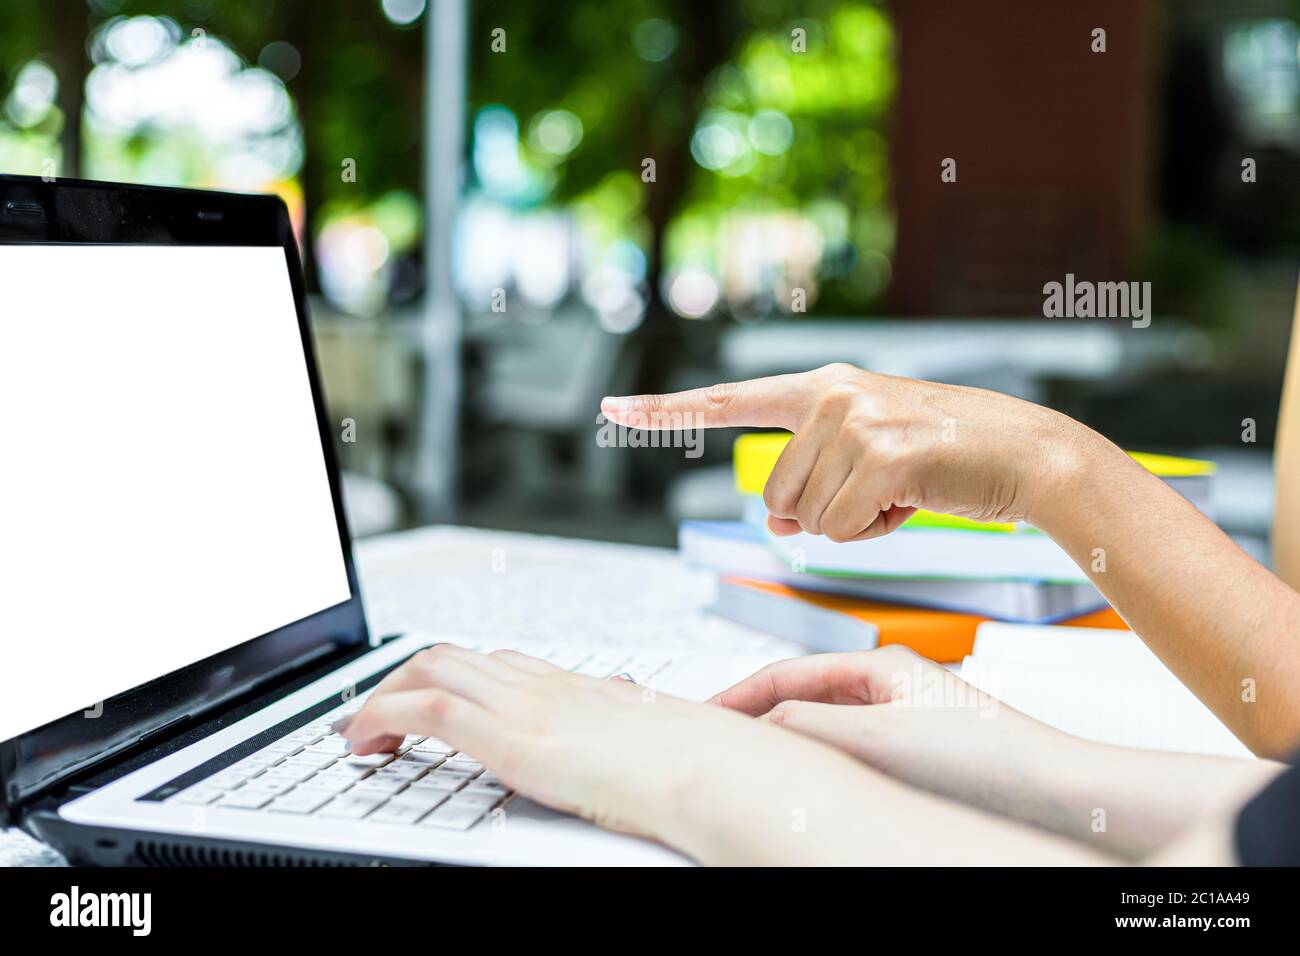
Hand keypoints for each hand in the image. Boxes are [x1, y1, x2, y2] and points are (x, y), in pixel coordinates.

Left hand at [334, 644, 852, 854]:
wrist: (709, 768)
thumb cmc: (696, 761)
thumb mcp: (653, 744)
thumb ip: (626, 738)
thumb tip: (632, 755)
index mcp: (577, 688)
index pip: (497, 662)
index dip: (453, 675)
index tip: (431, 695)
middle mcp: (545, 685)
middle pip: (453, 656)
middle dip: (404, 679)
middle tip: (379, 716)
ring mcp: (525, 705)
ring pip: (428, 669)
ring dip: (382, 696)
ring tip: (361, 734)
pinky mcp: (510, 736)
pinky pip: (425, 709)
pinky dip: (379, 717)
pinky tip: (364, 743)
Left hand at [601, 363, 1095, 539]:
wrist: (1027, 455)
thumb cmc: (946, 460)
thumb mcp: (869, 459)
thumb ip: (812, 478)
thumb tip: (776, 519)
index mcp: (821, 386)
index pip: (727, 400)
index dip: (666, 411)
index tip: (611, 411)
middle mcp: (830, 392)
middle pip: (776, 495)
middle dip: (822, 513)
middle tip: (884, 490)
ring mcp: (855, 418)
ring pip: (806, 517)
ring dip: (854, 523)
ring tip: (905, 489)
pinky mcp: (881, 453)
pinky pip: (840, 529)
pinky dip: (876, 533)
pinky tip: (916, 501)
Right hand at [711, 646, 1062, 805]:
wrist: (1057, 792)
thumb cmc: (986, 755)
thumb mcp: (878, 735)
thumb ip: (810, 723)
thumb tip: (760, 722)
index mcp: (882, 665)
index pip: (789, 672)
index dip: (741, 694)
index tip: (706, 715)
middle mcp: (893, 687)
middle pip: (806, 698)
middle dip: (762, 717)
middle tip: (722, 741)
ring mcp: (906, 722)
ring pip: (829, 728)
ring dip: (793, 742)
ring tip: (760, 764)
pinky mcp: (920, 754)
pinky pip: (854, 751)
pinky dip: (824, 763)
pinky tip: (816, 785)